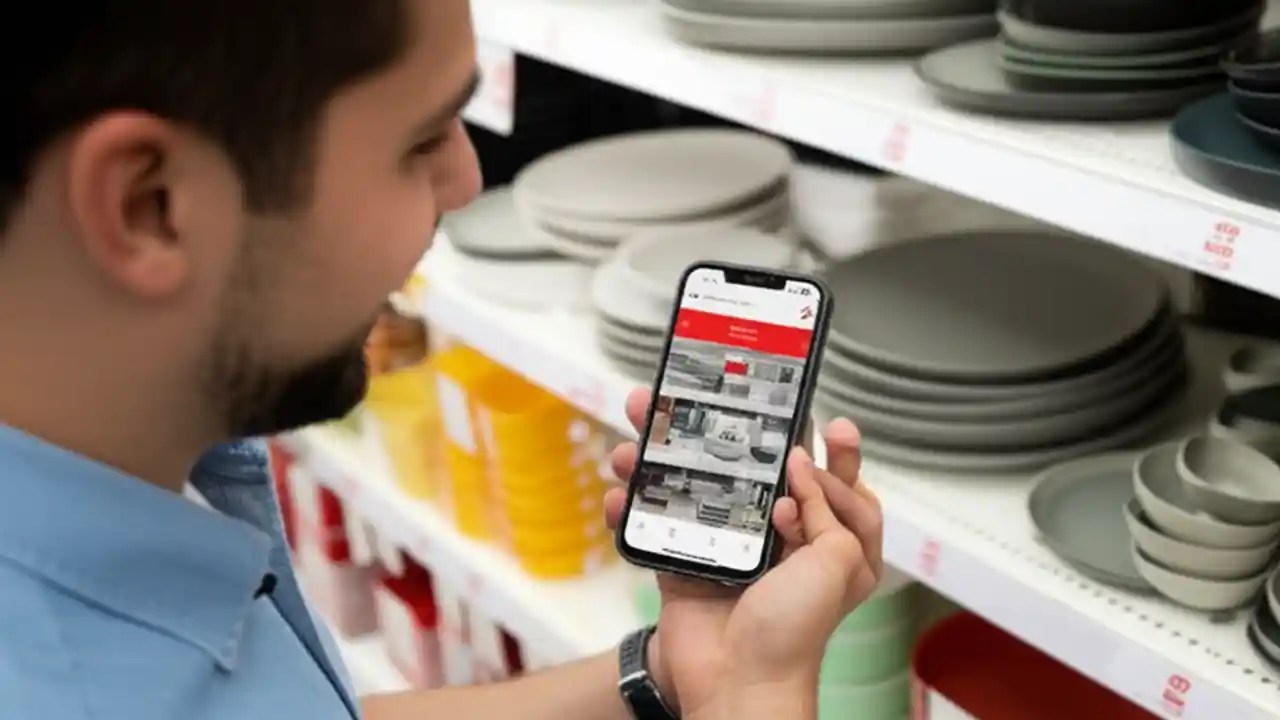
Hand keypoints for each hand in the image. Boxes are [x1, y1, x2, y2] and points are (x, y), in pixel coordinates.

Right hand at [604, 388, 883, 716]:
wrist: (739, 683)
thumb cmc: (796, 633)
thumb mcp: (837, 563)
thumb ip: (828, 508)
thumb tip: (797, 468)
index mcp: (822, 541)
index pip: (834, 487)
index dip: (835, 456)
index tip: (831, 426)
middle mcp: (776, 540)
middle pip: (754, 473)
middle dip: (727, 433)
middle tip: (712, 398)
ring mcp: (726, 548)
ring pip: (695, 489)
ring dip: (663, 458)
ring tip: (642, 429)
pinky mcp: (684, 563)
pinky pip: (655, 526)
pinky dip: (633, 508)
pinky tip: (621, 491)